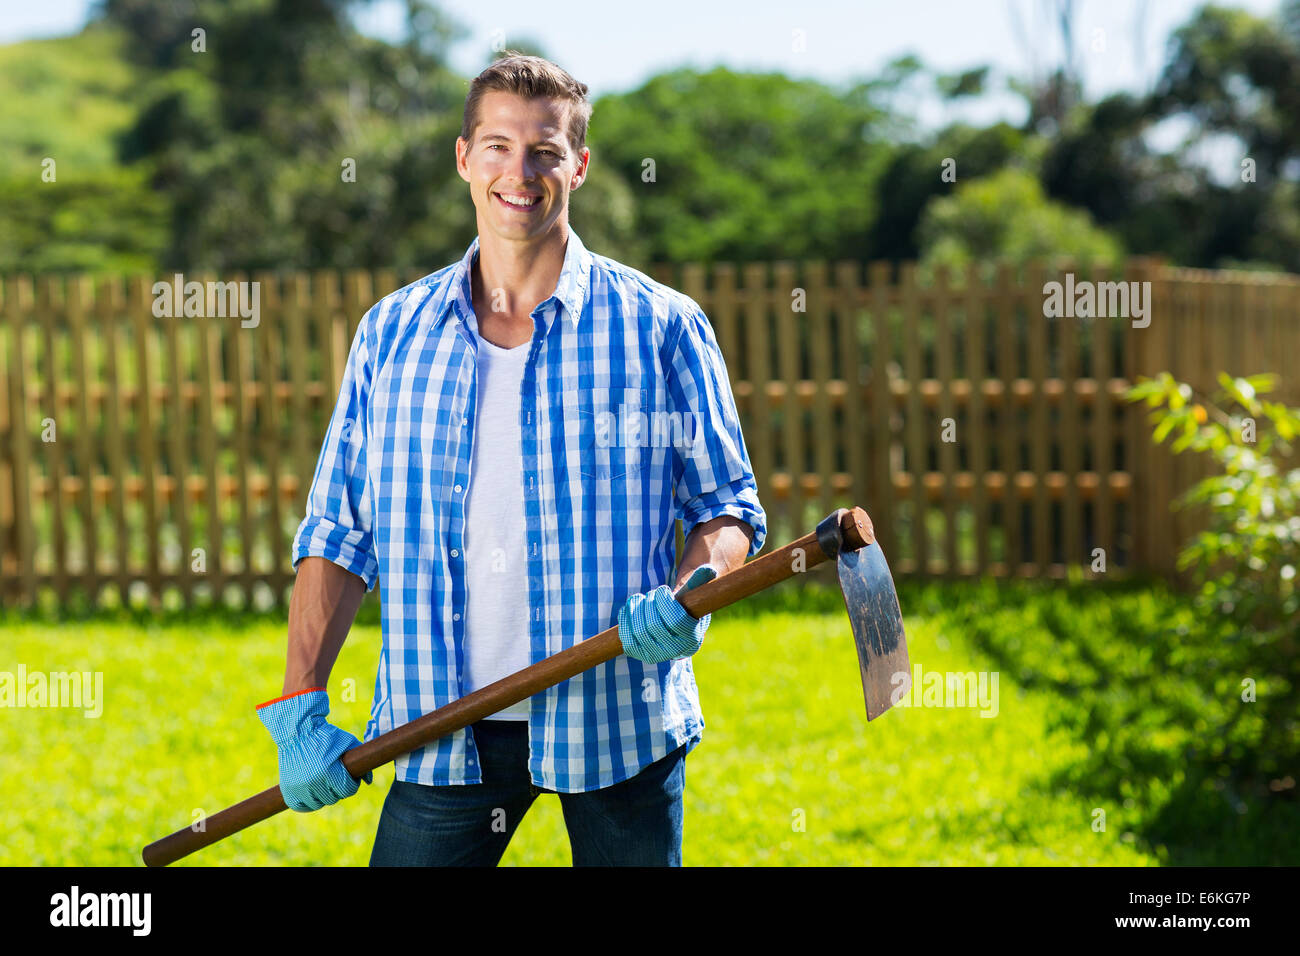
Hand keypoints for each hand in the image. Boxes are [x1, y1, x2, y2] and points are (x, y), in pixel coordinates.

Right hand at [256, 688, 371, 812]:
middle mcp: (312, 781)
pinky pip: (300, 806)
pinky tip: (312, 793)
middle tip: (336, 778)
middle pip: (333, 798)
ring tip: (324, 783)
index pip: (347, 790)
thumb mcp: (348, 743)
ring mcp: (298, 787)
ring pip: (318, 804)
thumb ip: (361, 761)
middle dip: (338, 789)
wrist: (298, 731)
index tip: (349, 778)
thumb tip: (368, 782)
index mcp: (328, 771)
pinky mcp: (288, 789)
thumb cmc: (326, 735)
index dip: (352, 784)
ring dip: (323, 796)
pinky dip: (307, 803)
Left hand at [617, 564, 718, 663]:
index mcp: (692, 636)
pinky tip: (629, 608)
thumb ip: (698, 582)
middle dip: (649, 604)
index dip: (665, 602)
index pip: (675, 621)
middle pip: (654, 626)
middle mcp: (676, 651)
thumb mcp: (692, 594)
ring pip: (639, 632)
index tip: (662, 589)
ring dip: (635, 610)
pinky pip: (627, 639)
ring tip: (639, 599)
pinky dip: (625, 620)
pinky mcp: (640, 654)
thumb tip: (709, 569)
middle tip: (651, 593)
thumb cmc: (683, 606)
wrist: (672, 628)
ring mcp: (657, 655)